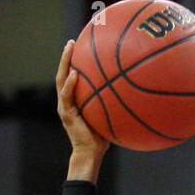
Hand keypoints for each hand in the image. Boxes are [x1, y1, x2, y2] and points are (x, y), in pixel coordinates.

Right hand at [55, 40, 109, 177]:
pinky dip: (70, 85)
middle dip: (66, 56)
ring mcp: (64, 106)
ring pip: (61, 79)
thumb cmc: (103, 137)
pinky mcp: (66, 114)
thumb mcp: (109, 116)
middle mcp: (67, 100)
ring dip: (64, 63)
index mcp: (75, 99)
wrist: (91, 153)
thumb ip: (113, 103)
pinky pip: (67, 96)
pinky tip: (74, 74)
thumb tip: (134, 92)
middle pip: (63, 73)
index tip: (80, 46)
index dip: (74, 62)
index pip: (73, 76)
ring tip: (68, 49)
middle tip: (72, 41)